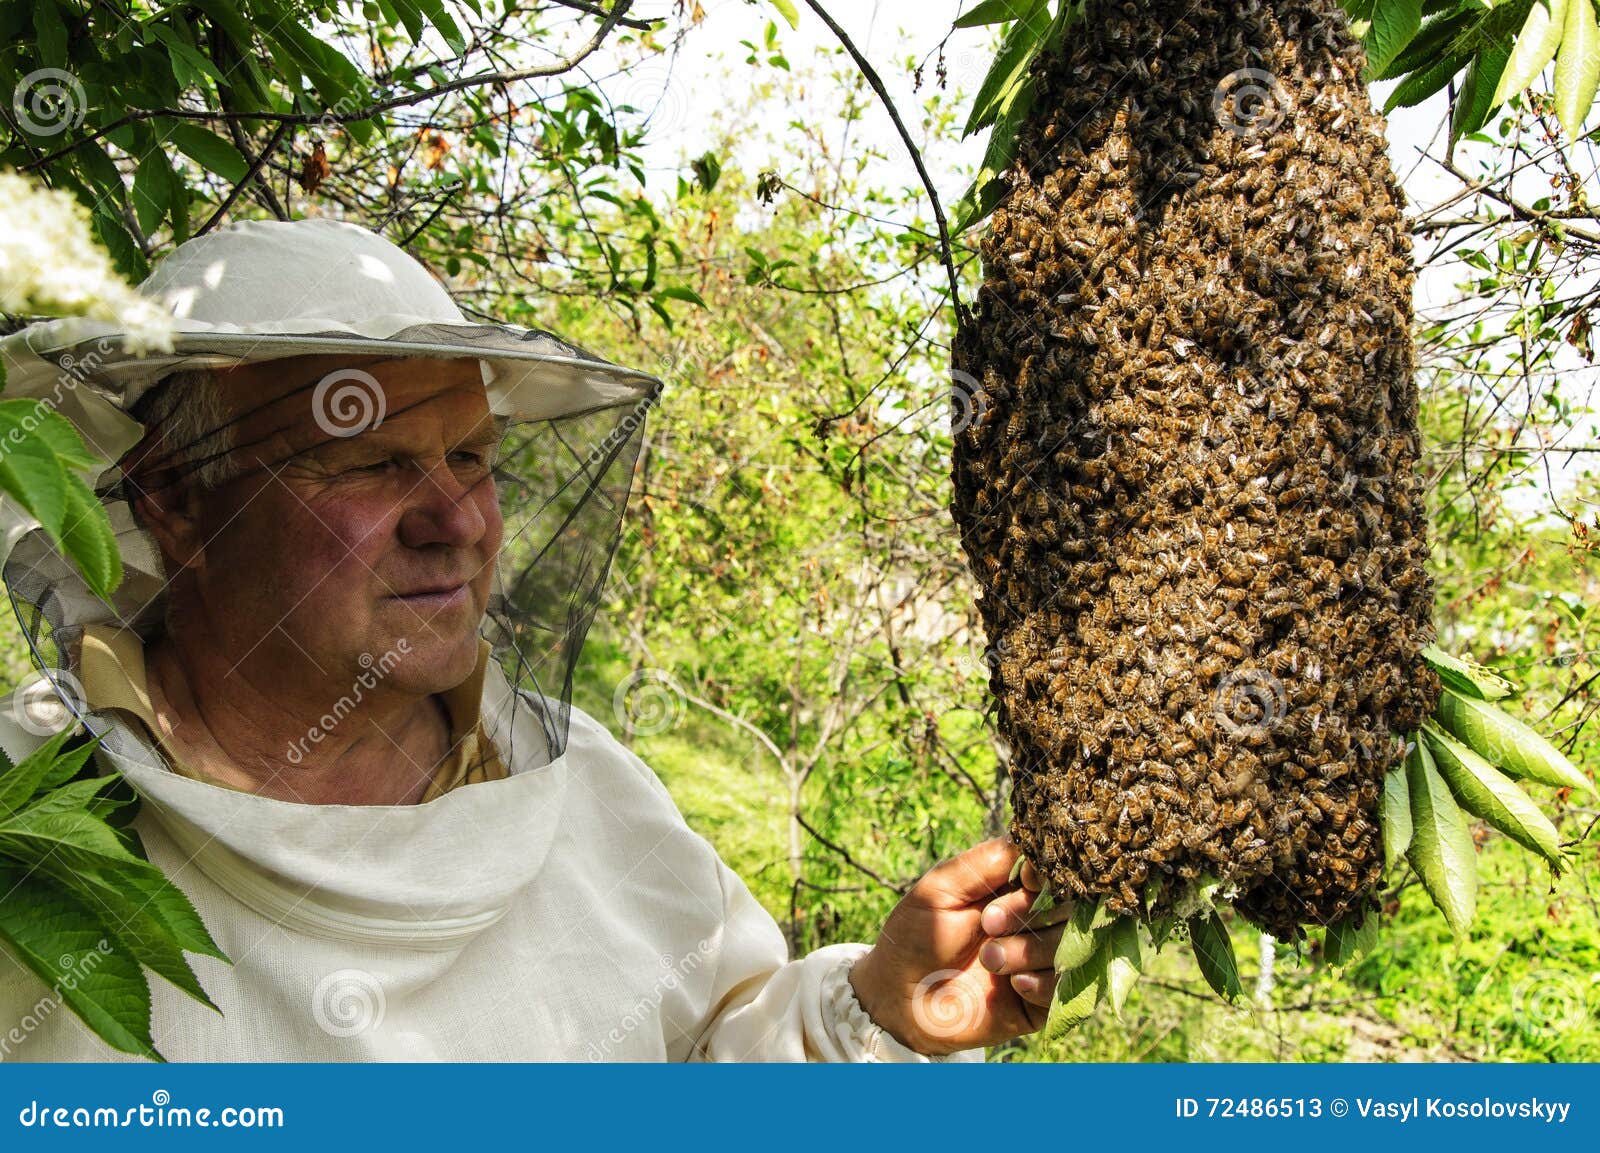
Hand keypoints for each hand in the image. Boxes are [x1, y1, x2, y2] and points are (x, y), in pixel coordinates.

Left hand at [846, 836, 1070, 1055]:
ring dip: (1029, 950)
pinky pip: (1066, 987)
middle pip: (1068, 906)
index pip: (1053, 872)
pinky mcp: (1043, 1002)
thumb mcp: (940, 889)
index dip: (1045, 875)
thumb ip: (984, 863)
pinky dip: (1042, 983)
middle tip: (988, 923)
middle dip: (1029, 913)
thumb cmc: (915, 938)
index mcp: (1012, 890)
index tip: (1024, 880)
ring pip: (1068, 945)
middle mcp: (1034, 922)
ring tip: (989, 960)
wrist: (899, 1001)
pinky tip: (1014, 985)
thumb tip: (1031, 842)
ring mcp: (1040, 962)